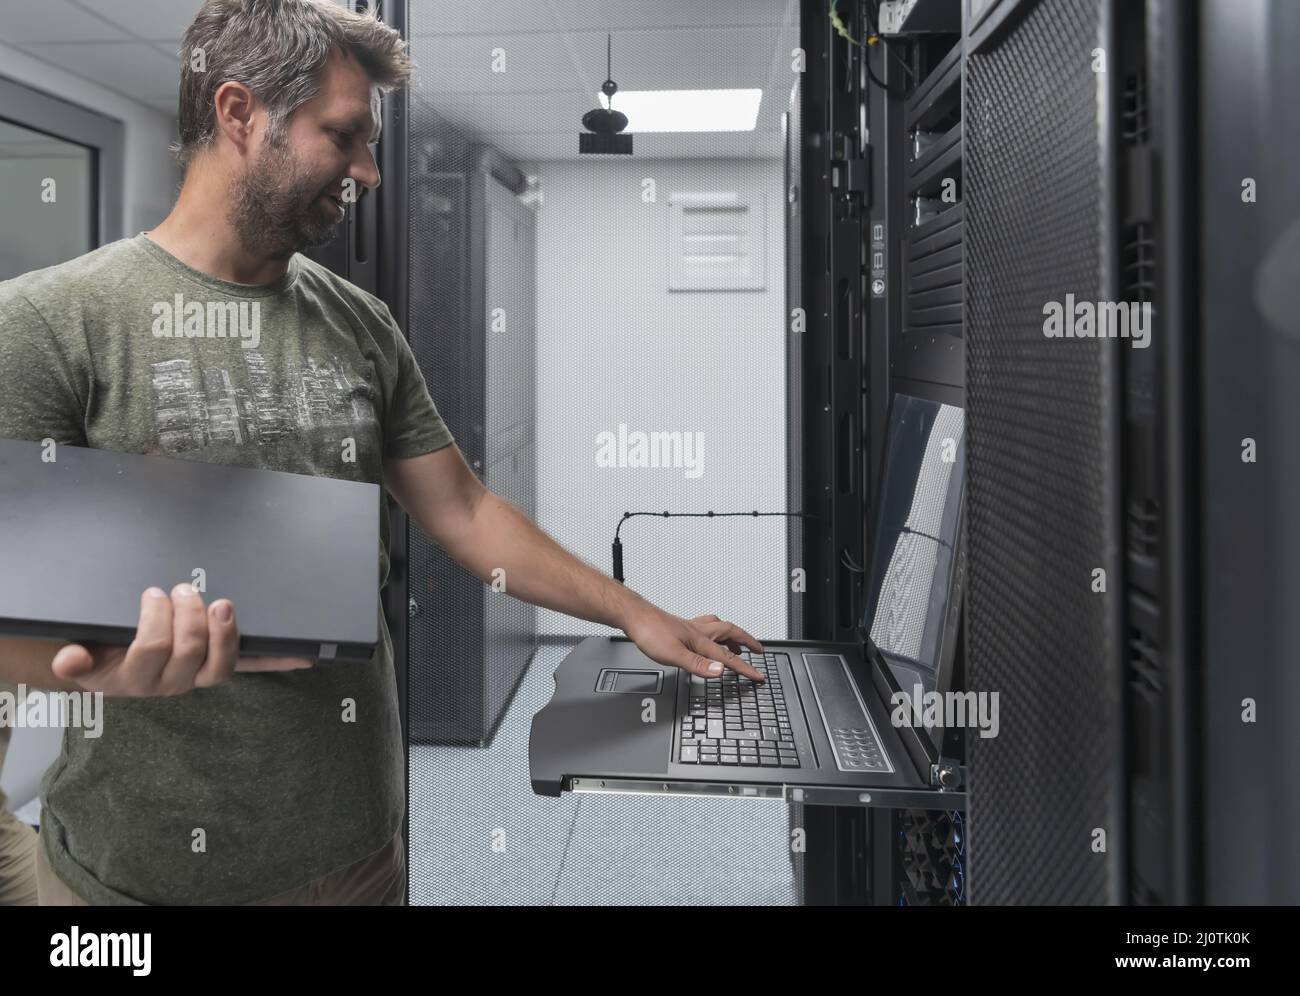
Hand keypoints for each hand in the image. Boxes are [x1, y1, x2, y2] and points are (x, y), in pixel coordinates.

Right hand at [50, 583, 312, 696]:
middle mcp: (169, 683)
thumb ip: (75, 658)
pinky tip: (304, 657)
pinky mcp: (218, 668)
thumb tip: (67, 660)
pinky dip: (277, 662)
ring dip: (226, 632)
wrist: (104, 664)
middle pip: (190, 653)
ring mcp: (197, 677)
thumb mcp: (78, 652)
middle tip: (184, 588)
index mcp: (131, 678)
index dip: (157, 621)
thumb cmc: (95, 649)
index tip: (154, 592)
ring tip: (222, 604)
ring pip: (221, 666)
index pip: (151, 651)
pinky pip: (251, 669)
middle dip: (190, 616)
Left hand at [621, 607, 765, 679]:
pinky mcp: (681, 627)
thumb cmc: (650, 632)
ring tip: (738, 644)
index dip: (745, 668)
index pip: (728, 657)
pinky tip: (707, 635)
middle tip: (758, 649)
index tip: (759, 675)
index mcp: (700, 641)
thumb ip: (698, 664)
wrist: (633, 616)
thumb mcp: (674, 655)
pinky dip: (714, 630)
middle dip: (747, 642)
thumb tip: (720, 671)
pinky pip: (705, 626)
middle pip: (731, 633)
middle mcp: (698, 632)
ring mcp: (690, 628)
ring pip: (719, 628)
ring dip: (733, 635)